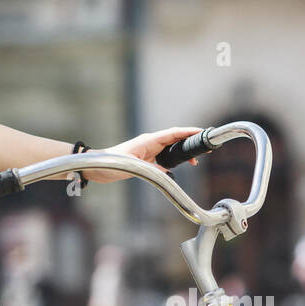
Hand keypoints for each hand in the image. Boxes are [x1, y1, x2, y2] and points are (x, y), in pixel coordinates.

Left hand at [78, 127, 203, 183]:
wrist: (99, 166)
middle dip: (190, 140)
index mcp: (148, 140)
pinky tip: (182, 164)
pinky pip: (165, 155)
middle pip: (175, 138)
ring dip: (184, 150)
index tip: (201, 132)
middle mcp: (151, 142)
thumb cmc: (112, 163)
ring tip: (197, 158)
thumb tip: (169, 173)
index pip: (173, 133)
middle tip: (205, 146)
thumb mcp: (133, 166)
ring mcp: (149, 149)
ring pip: (171, 147)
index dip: (188, 132)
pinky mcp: (147, 156)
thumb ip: (152, 168)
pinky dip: (175, 158)